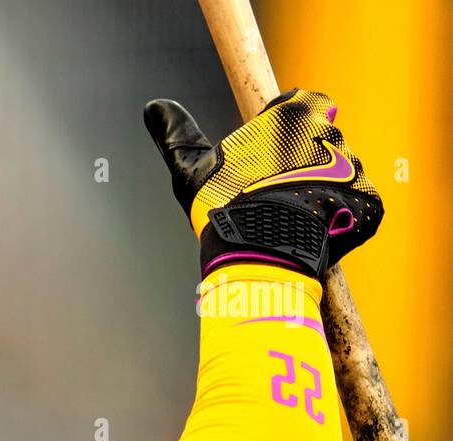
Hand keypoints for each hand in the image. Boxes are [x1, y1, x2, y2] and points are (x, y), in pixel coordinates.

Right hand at [144, 89, 382, 279]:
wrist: (260, 253)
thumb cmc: (222, 206)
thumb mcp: (191, 168)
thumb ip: (177, 133)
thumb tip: (153, 106)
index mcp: (294, 116)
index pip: (298, 106)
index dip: (282, 129)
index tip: (266, 155)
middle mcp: (332, 135)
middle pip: (319, 143)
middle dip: (300, 165)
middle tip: (271, 195)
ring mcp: (355, 170)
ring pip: (338, 176)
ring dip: (320, 192)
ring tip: (290, 220)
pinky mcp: (369, 204)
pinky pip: (355, 207)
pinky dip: (337, 219)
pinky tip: (310, 232)